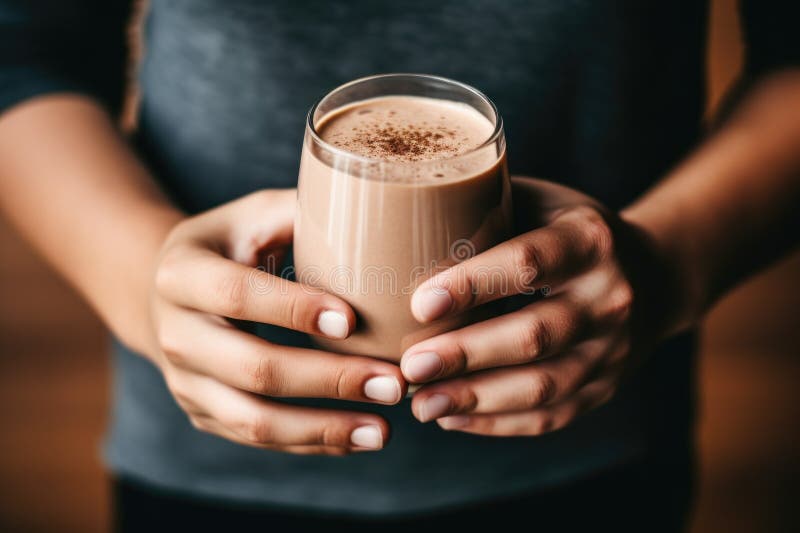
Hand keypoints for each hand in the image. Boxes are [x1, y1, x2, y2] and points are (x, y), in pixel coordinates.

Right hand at [149, 190, 405, 454]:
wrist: (168, 294)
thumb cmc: (227, 245)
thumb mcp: (251, 215)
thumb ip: (300, 212)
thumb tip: (375, 211)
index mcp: (181, 274)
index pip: (236, 294)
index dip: (292, 310)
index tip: (353, 321)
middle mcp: (175, 334)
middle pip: (253, 368)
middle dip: (329, 380)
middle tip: (394, 383)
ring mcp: (185, 383)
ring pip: (254, 420)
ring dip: (324, 429)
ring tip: (384, 430)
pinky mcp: (203, 414)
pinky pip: (258, 439)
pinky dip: (311, 442)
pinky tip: (358, 436)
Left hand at [399, 177, 675, 435]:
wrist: (652, 277)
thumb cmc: (567, 232)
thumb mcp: (540, 202)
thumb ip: (485, 210)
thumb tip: (400, 227)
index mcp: (588, 240)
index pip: (528, 263)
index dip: (472, 286)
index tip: (419, 304)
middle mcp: (609, 298)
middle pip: (534, 335)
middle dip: (466, 355)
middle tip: (410, 367)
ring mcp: (611, 350)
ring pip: (543, 387)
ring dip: (476, 400)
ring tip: (421, 403)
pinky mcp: (605, 388)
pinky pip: (551, 417)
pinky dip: (497, 424)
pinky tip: (451, 418)